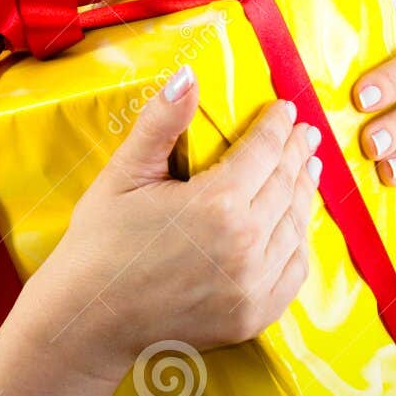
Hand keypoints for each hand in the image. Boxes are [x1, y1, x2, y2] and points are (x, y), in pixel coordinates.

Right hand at [0, 67, 320, 395]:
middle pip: (286, 185)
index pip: (264, 151)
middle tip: (306, 134)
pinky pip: (292, 271)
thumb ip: (162, 123)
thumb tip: (188, 75)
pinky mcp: (254, 316)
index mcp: (218, 203)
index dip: (277, 126)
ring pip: (295, 227)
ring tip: (306, 171)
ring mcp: (253, 285)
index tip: (285, 110)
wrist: (89, 320)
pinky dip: (299, 242)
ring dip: (304, 194)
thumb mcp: (125, 173)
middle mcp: (246, 245)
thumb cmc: (100, 241)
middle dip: (297, 154)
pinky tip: (295, 225)